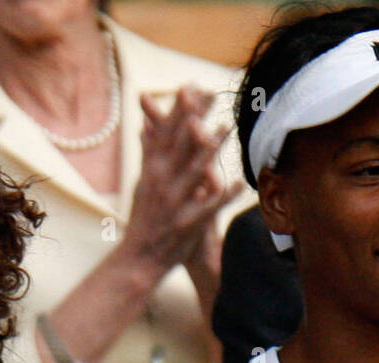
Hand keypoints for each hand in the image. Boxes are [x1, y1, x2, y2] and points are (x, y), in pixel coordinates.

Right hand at [122, 86, 242, 273]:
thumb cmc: (144, 220)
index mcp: (151, 170)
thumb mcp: (142, 183)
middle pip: (179, 145)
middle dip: (195, 118)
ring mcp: (173, 203)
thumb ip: (148, 154)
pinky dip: (224, 195)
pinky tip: (241, 183)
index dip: (179, 110)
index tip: (192, 86)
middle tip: (212, 94)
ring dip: (210, 149)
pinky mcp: (187, 224)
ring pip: (193, 171)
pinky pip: (208, 207)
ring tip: (227, 126)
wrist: (138, 260)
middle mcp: (160, 182)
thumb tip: (146, 125)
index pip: (166, 133)